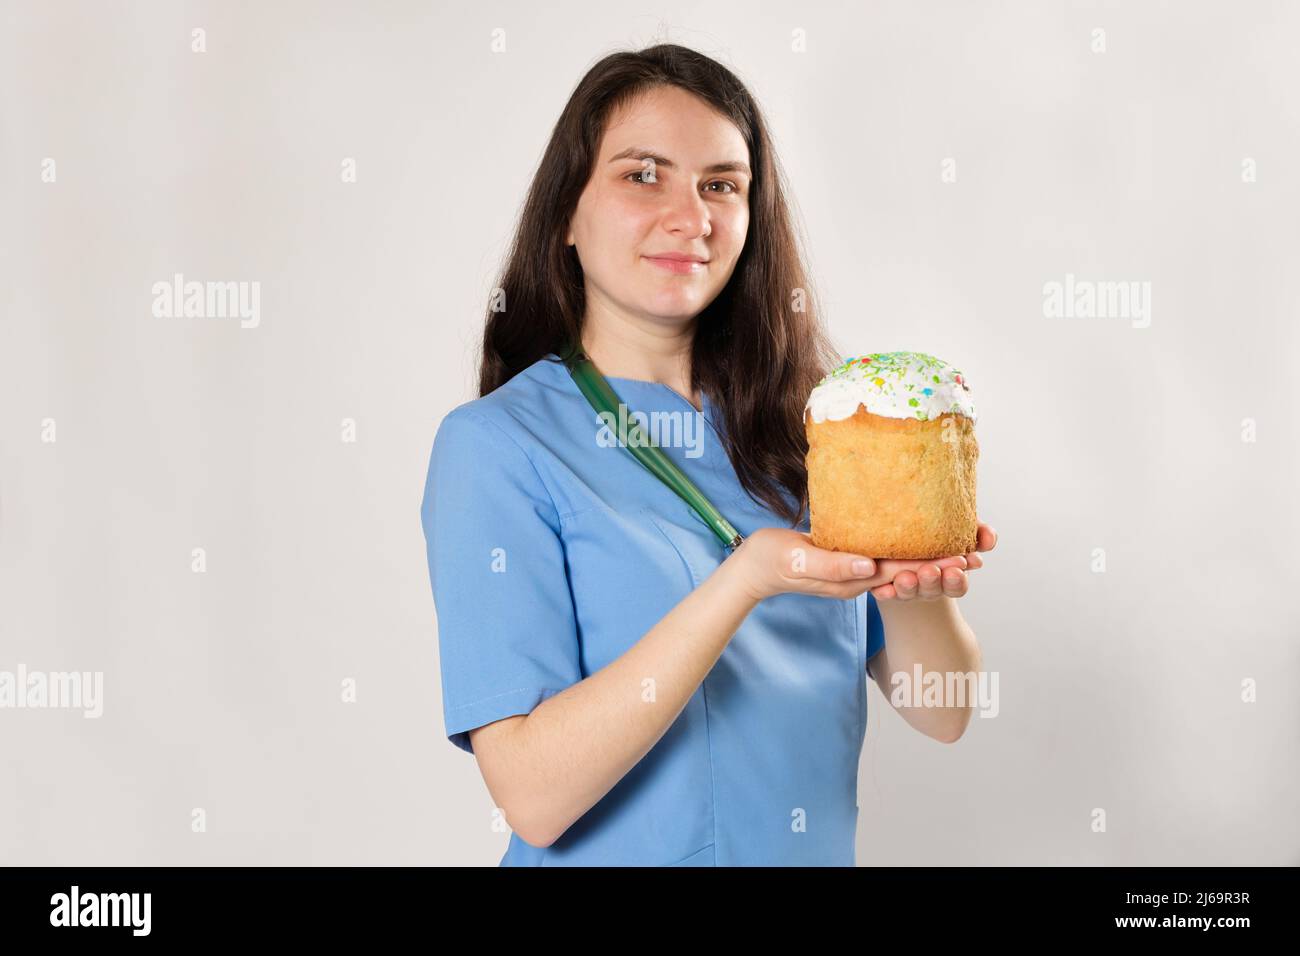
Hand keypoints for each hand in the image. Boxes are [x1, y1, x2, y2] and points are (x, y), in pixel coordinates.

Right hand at [726, 527, 970, 602]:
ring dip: (928, 559)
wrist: (751, 570)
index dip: (933, 564)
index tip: (963, 557)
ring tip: (959, 548)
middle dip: (940, 564)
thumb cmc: (771, 561)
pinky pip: (884, 560)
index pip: (901, 573)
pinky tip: (918, 539)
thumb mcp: (798, 560)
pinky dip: (906, 552)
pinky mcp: (846, 564)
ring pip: (899, 567)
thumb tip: (870, 566)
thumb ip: (833, 565)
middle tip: (976, 553)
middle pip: (908, 572)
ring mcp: (853, 574)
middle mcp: (858, 580)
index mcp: (851, 580)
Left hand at [869, 521, 997, 600]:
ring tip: (905, 577)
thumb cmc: (940, 530)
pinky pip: (883, 591)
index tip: (956, 571)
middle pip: (933, 589)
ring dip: (908, 586)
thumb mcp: (962, 529)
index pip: (956, 585)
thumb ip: (978, 532)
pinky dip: (884, 591)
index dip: (956, 581)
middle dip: (932, 582)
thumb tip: (990, 538)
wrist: (904, 535)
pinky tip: (882, 589)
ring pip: (908, 591)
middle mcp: (928, 584)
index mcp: (949, 574)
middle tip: (930, 571)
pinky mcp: (882, 583)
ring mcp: (906, 585)